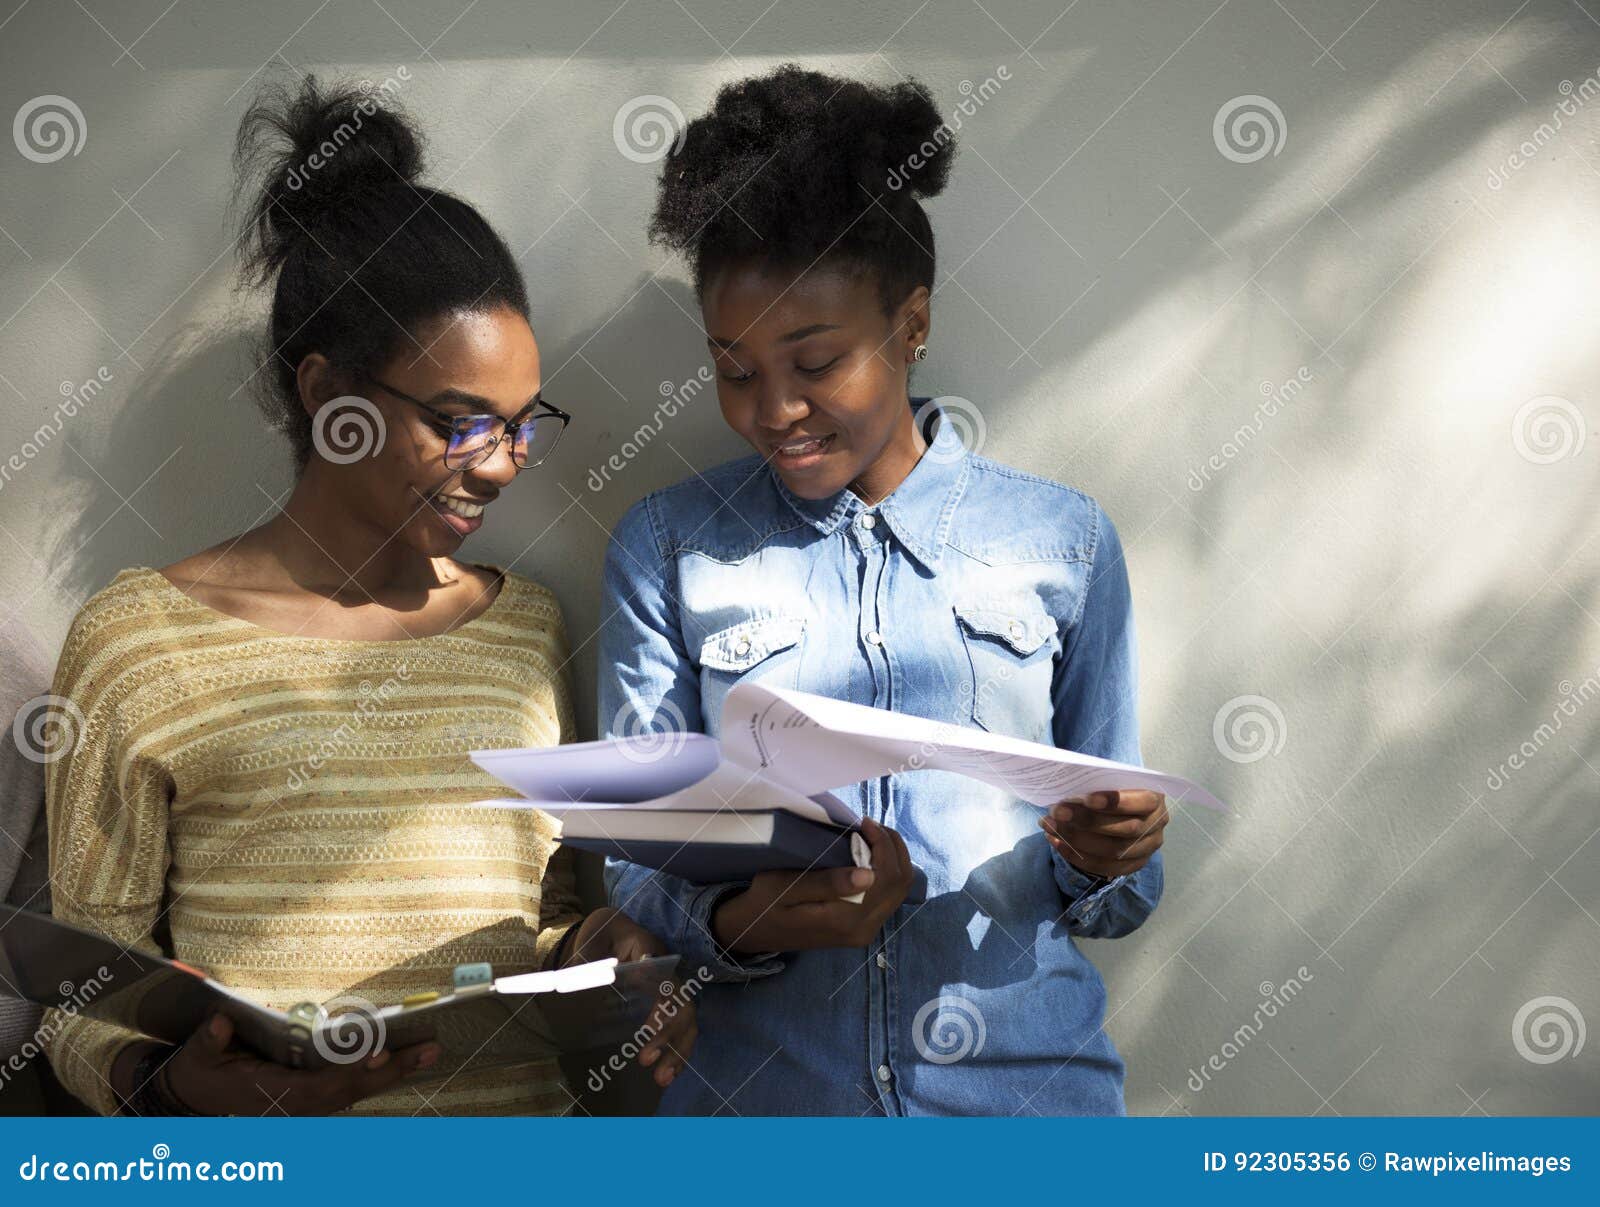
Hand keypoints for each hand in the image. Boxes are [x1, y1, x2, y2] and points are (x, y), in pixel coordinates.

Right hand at [137, 1012, 440, 1116]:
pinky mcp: (309, 1096)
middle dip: (390, 1071)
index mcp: (269, 1094)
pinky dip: (374, 1073)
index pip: (320, 1088)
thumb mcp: (195, 1057)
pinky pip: (347, 1087)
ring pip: (353, 1092)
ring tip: (427, 1050)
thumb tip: (222, 1023)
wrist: (189, 1099)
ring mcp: (303, 1104)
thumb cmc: (197, 1073)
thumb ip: (208, 1042)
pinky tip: (401, 1057)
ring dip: (390, 1072)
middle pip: (349, 1091)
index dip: (351, 1072)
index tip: (379, 1054)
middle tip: (430, 1049)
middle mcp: (294, 1104)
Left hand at [561, 907, 696, 1086]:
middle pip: (679, 1003)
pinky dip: (678, 1050)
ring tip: (662, 1078)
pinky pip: (681, 1026)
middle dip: (667, 1034)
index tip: (647, 1032)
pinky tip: (669, 1072)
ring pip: (686, 1019)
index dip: (662, 1005)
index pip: (664, 979)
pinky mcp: (667, 1003)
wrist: (611, 932)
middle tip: (644, 1060)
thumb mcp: (591, 940)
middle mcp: (668, 970)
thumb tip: (586, 987)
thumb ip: (589, 961)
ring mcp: (670, 987)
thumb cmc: (600, 936)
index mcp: (650, 951)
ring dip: (678, 1050)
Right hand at [711, 817, 913, 954]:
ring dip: (893, 858)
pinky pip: (890, 897)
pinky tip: (869, 857)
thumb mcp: (786, 887)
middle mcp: (863, 929)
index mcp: (846, 919)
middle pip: (901, 882)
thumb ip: (827, 883)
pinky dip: (888, 872)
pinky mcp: (864, 928)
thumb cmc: (766, 903)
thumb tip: (868, 876)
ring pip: (901, 890)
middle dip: (892, 846)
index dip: (883, 843)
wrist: (755, 931)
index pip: (886, 876)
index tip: (863, 822)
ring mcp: (866, 931)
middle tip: (869, 825)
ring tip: (871, 837)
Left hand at [1040, 789, 1168, 878]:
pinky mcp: (1133, 864)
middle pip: (1125, 829)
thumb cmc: (1112, 788)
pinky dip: (1077, 856)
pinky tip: (1057, 843)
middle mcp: (1155, 826)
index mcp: (1155, 800)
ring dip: (1077, 839)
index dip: (1116, 801)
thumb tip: (1068, 784)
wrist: (1121, 809)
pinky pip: (1105, 866)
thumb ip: (1098, 782)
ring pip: (1114, 850)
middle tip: (1058, 812)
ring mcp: (1146, 848)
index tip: (1088, 798)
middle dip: (1087, 821)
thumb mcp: (1111, 780)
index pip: (1141, 802)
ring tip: (1051, 826)